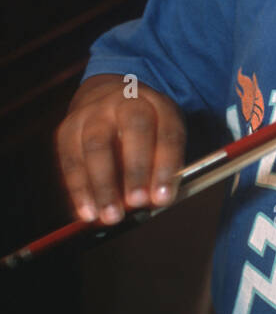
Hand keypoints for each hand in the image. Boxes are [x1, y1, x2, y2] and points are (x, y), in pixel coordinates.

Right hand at [55, 74, 185, 225]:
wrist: (108, 97)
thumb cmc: (145, 129)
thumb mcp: (164, 137)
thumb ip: (163, 167)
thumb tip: (153, 203)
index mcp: (159, 105)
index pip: (168, 133)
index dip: (167, 167)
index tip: (163, 198)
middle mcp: (126, 102)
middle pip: (134, 129)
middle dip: (135, 170)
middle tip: (136, 202)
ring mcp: (94, 112)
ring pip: (96, 145)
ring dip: (103, 184)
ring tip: (110, 216)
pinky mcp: (68, 128)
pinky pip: (71, 159)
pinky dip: (79, 189)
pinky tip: (87, 211)